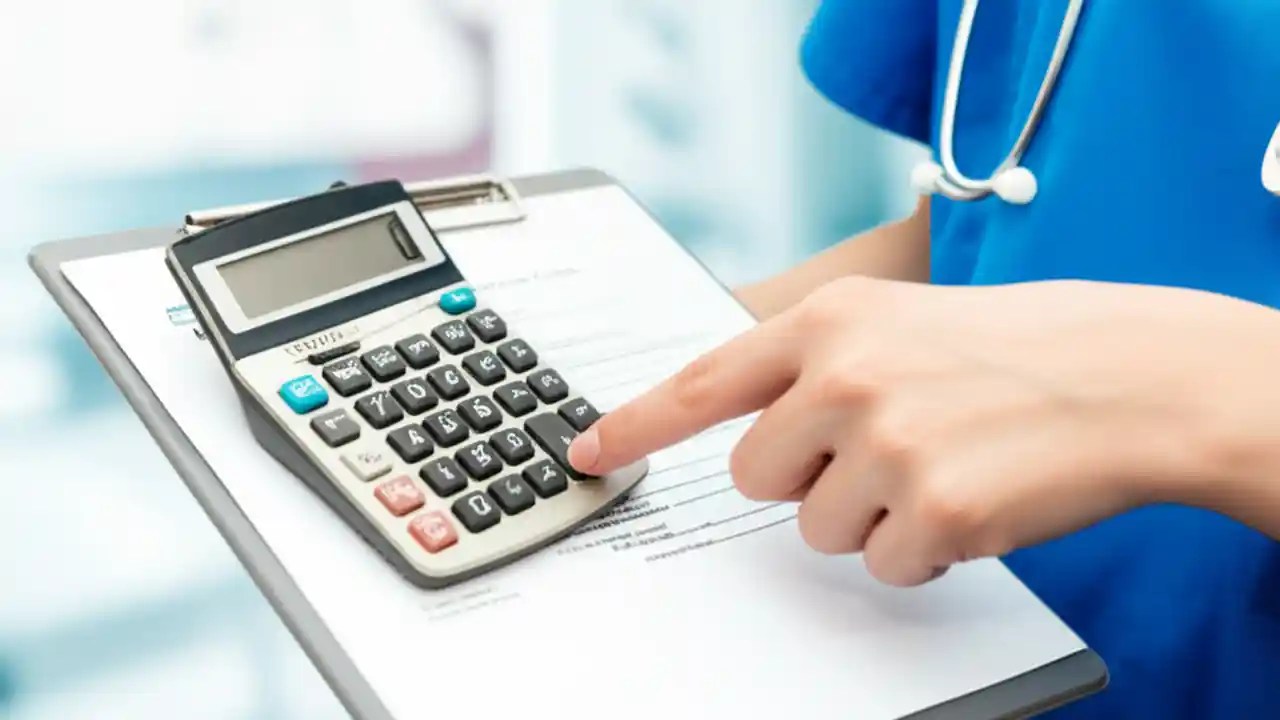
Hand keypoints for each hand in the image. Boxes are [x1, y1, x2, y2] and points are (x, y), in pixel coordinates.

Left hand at [567, 276, 1279, 585]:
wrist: (1121, 373)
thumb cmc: (1004, 348)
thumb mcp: (892, 322)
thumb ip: (806, 362)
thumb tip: (737, 423)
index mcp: (827, 325)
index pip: (701, 383)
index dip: (634, 425)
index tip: (585, 453)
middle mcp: (845, 379)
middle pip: (753, 478)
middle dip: (803, 480)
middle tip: (880, 451)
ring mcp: (890, 446)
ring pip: (816, 531)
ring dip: (869, 517)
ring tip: (937, 466)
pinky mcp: (936, 512)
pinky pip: (884, 564)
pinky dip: (921, 550)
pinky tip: (969, 500)